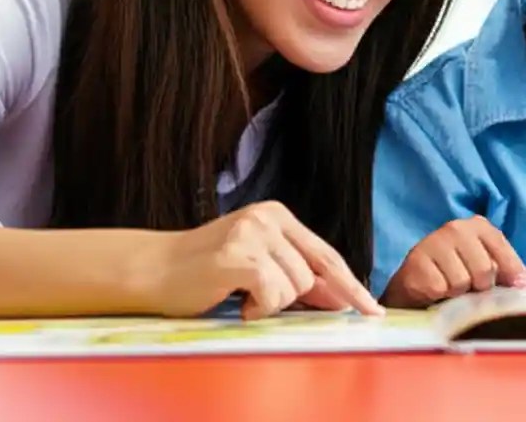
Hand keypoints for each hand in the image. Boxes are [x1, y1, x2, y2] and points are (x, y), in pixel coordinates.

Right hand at [140, 201, 383, 319]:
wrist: (153, 270)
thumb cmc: (206, 274)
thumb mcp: (258, 266)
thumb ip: (297, 275)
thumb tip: (340, 298)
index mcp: (277, 215)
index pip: (326, 254)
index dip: (351, 285)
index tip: (372, 309)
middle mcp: (268, 217)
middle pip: (315, 274)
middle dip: (301, 300)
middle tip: (264, 304)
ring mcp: (253, 233)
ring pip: (296, 287)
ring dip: (270, 304)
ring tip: (241, 296)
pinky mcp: (238, 254)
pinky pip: (273, 294)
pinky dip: (257, 308)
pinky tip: (235, 301)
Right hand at [382, 215, 525, 307]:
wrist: (415, 283)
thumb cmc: (456, 274)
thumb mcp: (486, 269)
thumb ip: (511, 273)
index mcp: (478, 226)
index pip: (502, 249)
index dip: (512, 273)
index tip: (518, 289)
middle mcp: (456, 228)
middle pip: (484, 269)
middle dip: (478, 286)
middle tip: (468, 286)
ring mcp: (434, 242)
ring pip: (461, 282)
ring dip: (456, 293)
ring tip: (448, 287)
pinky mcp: (416, 262)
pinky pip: (439, 289)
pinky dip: (438, 296)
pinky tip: (433, 290)